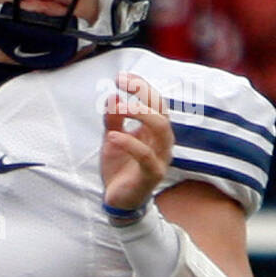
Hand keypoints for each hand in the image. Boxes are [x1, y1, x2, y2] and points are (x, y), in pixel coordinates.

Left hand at [102, 73, 173, 213]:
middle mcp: (163, 141)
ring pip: (161, 128)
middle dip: (143, 92)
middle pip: (161, 110)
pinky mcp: (153, 174)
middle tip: (122, 83)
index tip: (121, 76)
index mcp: (155, 131)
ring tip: (119, 107)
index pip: (155, 102)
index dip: (141, 86)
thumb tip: (113, 95)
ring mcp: (161, 157)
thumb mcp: (112, 137)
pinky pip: (146, 155)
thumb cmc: (120, 167)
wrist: (119, 200)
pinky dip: (130, 143)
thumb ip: (113, 119)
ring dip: (140, 113)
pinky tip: (112, 136)